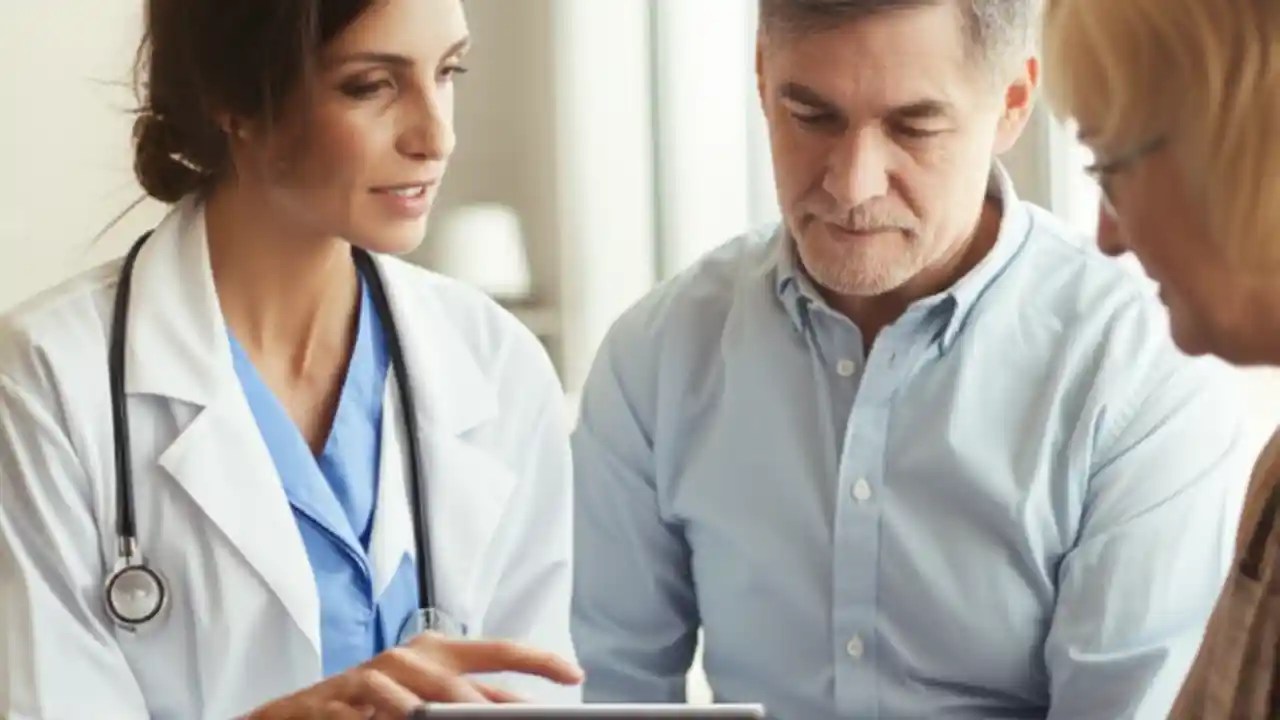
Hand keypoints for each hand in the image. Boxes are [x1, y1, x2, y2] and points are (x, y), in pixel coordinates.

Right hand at [244, 632, 583, 719]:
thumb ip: (471, 703)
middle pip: (465, 682)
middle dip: (493, 710)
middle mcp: (411, 655)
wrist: (297, 714)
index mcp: (438, 652)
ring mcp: (376, 673)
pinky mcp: (344, 695)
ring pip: (427, 696)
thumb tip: (521, 712)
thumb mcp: (425, 700)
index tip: (574, 674)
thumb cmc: (371, 705)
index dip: (540, 661)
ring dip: (448, 715)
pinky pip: (379, 709)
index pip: (500, 651)